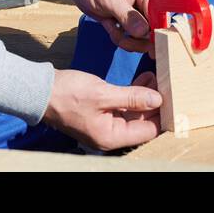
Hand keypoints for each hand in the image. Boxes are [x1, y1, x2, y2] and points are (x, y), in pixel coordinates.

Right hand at [41, 68, 162, 149]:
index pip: (147, 131)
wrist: (39, 90)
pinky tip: (143, 78)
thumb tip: (158, 99)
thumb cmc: (68, 94)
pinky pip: (122, 105)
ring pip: (133, 112)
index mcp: (111, 136)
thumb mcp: (104, 93)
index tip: (174, 98)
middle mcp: (109, 134)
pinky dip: (132, 94)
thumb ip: (132, 97)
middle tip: (168, 83)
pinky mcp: (99, 112)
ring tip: (157, 76)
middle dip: (155, 103)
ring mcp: (104, 123)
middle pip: (141, 122)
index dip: (162, 115)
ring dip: (145, 95)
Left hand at [58, 0, 160, 52]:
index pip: (163, 15)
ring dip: (128, 41)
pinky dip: (121, 38)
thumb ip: (127, 15)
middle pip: (156, 30)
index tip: (148, 45)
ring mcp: (139, 11)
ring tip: (114, 32)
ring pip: (144, 37)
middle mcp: (148, 0)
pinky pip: (132, 37)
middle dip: (139, 40)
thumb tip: (144, 32)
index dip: (159, 32)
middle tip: (123, 40)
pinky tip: (110, 27)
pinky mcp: (129, 20)